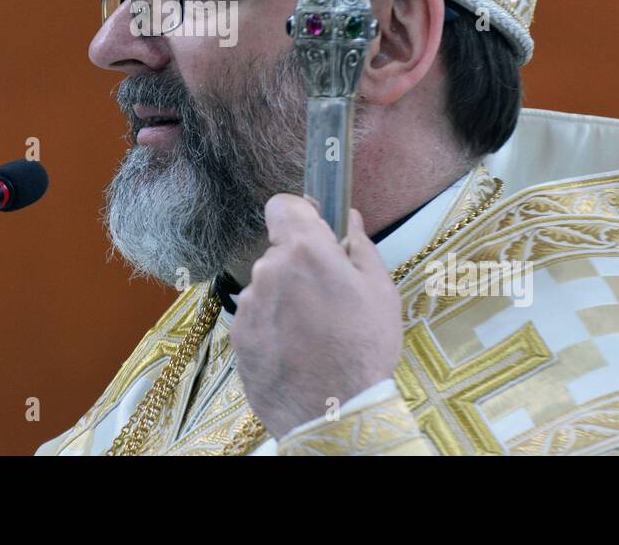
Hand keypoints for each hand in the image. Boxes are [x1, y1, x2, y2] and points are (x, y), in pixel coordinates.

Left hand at [229, 193, 403, 438]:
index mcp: (305, 250)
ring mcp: (249, 304)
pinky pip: (256, 316)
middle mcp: (268, 269)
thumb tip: (349, 218)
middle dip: (299, 265)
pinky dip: (272, 326)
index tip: (314, 231)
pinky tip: (295, 350)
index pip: (283, 205)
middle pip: (280, 252)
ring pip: (267, 286)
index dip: (299, 215)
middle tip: (327, 297)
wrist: (333, 413)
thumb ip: (360, 247)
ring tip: (312, 332)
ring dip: (284, 297)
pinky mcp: (238, 335)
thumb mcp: (380, 292)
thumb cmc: (364, 348)